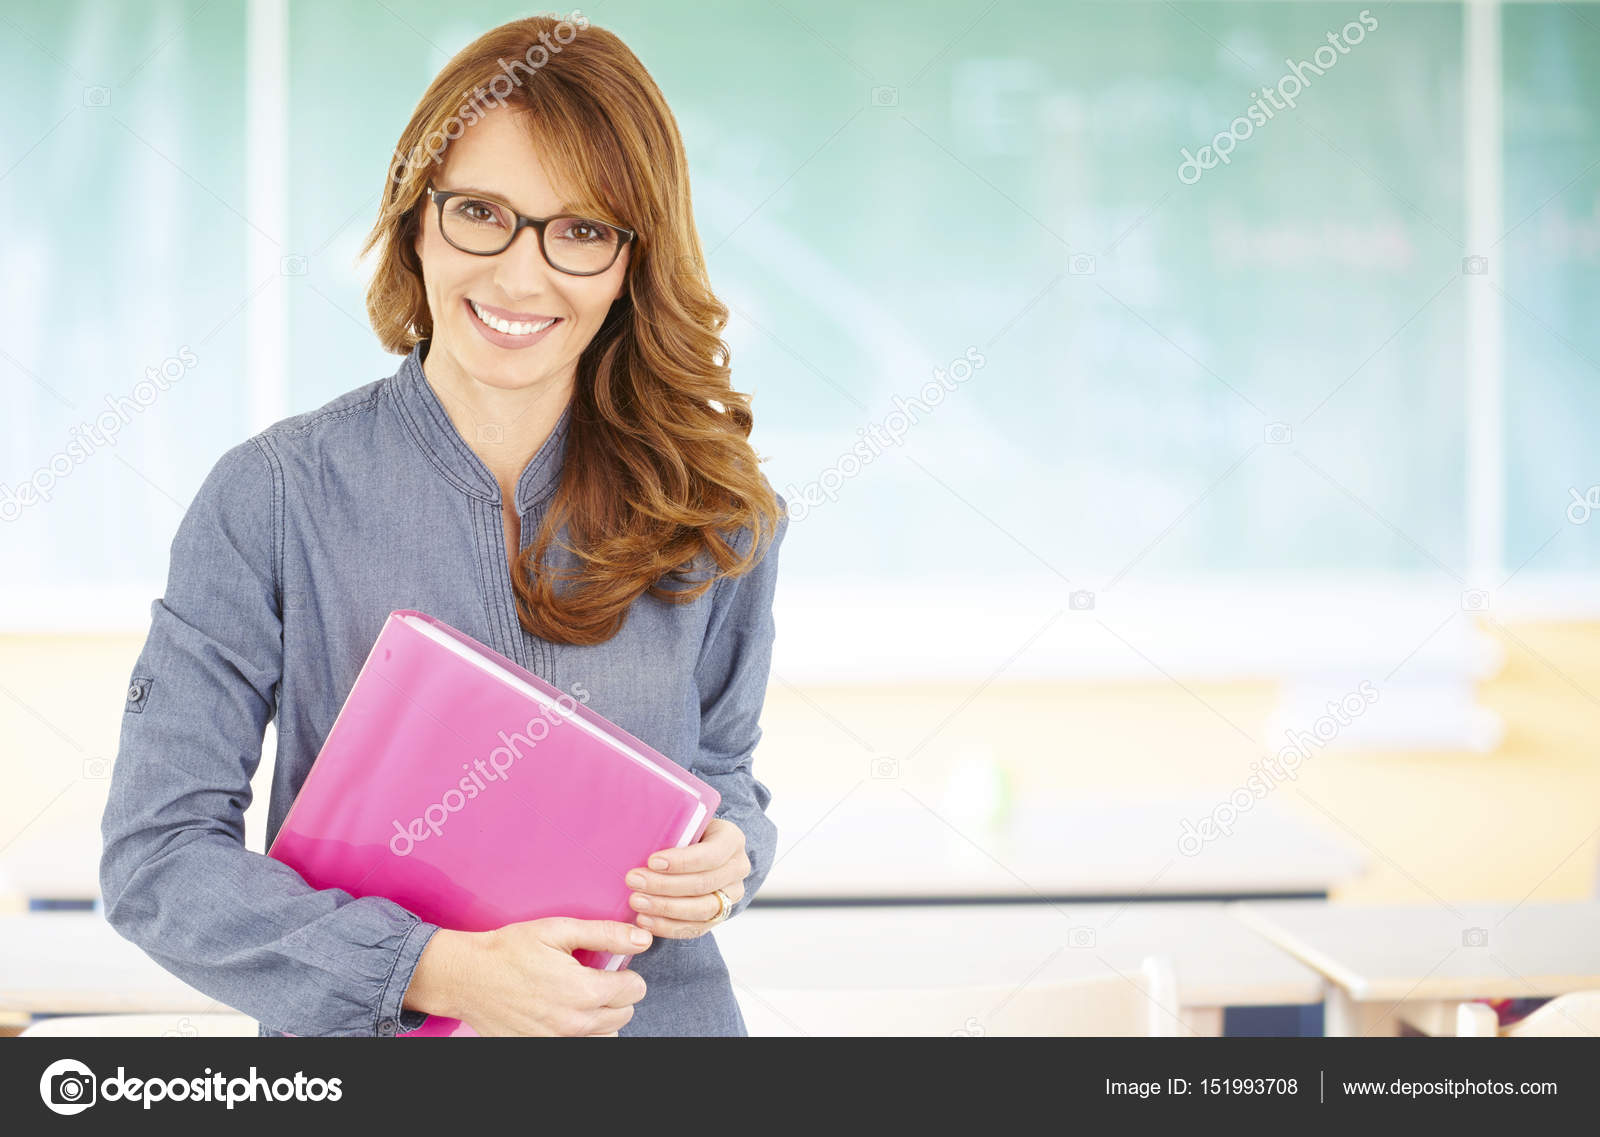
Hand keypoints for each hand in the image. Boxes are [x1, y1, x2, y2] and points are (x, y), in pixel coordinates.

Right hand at [407, 918, 651, 1036]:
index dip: (626, 973)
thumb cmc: (510, 949)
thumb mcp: (558, 930)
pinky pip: (579, 1046)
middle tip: (594, 978)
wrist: (467, 977)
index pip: (635, 990)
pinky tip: (564, 1012)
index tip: (610, 965)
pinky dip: (581, 1032)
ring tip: (581, 997)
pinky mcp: (540, 1048)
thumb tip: (642, 939)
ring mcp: (558, 1040)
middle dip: (617, 994)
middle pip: (624, 1015)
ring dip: (603, 1018)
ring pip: (606, 1036)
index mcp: (584, 991)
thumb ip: (605, 934)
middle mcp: (575, 1023)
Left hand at [623, 817, 748, 939]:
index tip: (652, 861)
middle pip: (703, 884)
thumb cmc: (688, 833)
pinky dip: (668, 926)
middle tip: (634, 881)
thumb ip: (672, 825)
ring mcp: (731, 895)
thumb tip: (638, 832)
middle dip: (665, 885)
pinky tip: (645, 920)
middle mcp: (737, 869)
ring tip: (637, 902)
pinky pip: (696, 928)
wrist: (702, 852)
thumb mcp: (686, 821)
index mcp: (732, 840)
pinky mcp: (719, 916)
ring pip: (702, 909)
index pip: (710, 854)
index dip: (682, 861)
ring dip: (665, 908)